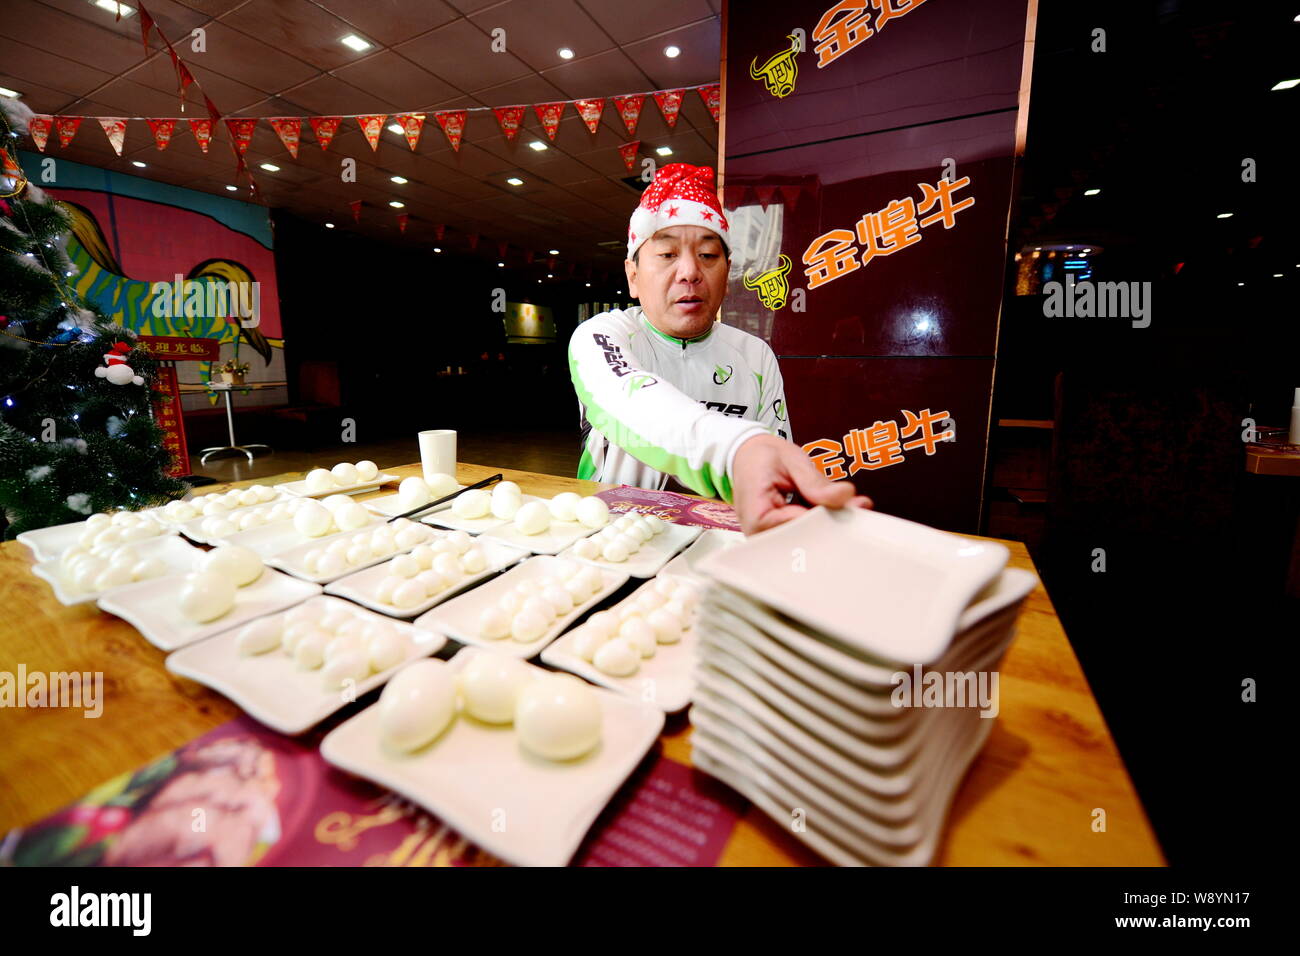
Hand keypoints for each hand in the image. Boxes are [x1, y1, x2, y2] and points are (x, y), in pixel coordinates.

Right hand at [731, 433, 871, 535]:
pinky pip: (807, 537)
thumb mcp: (790, 461)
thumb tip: (845, 495)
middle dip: (835, 524)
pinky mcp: (781, 539)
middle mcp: (762, 537)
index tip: (854, 507)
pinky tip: (838, 510)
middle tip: (859, 506)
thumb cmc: (762, 458)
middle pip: (807, 542)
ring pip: (810, 542)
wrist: (745, 459)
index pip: (800, 529)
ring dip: (832, 525)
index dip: (829, 519)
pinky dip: (824, 524)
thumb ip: (816, 482)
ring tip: (852, 506)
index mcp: (759, 518)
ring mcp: (771, 541)